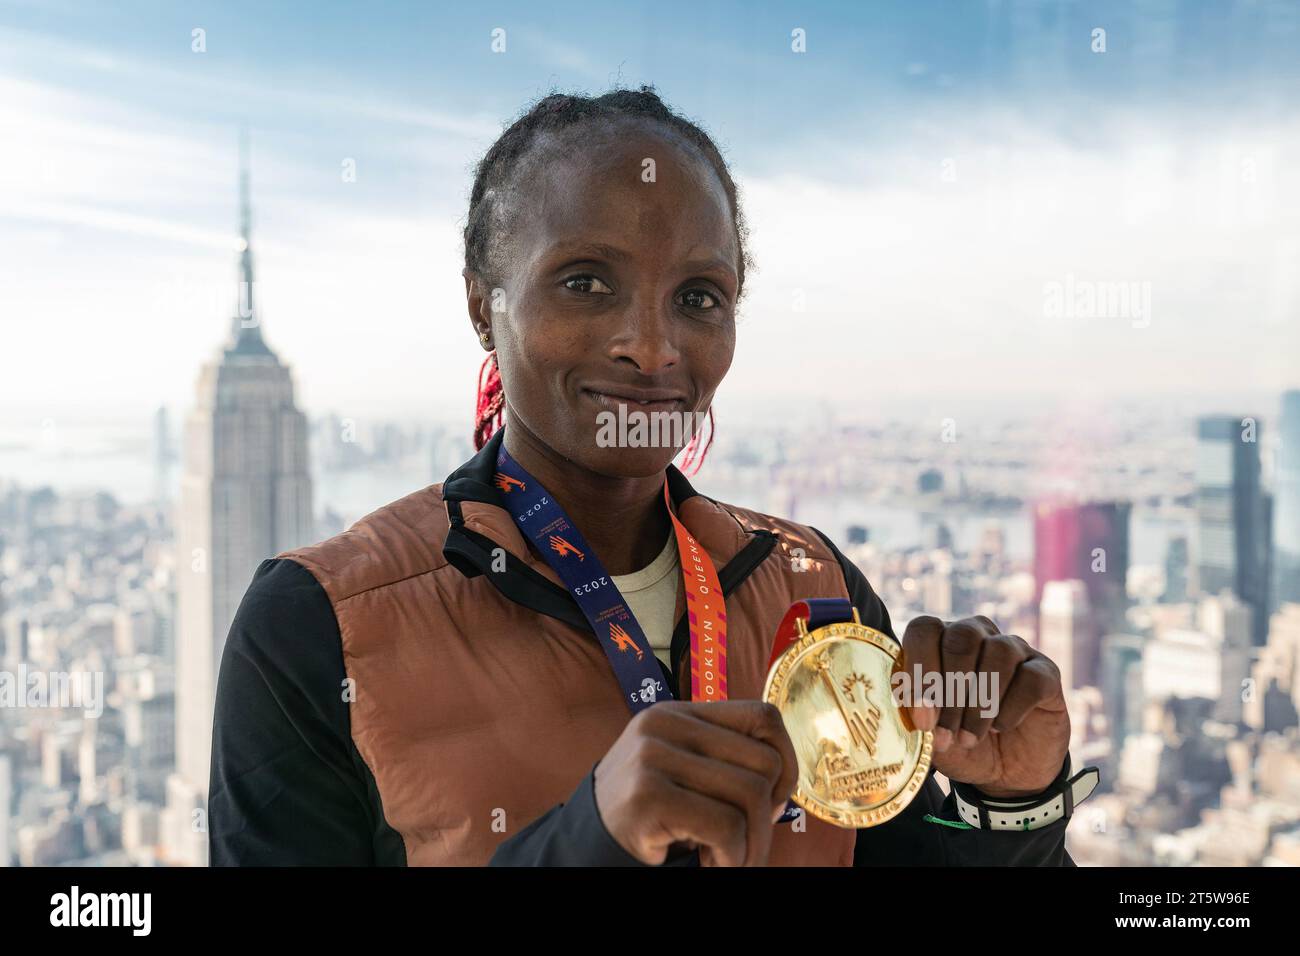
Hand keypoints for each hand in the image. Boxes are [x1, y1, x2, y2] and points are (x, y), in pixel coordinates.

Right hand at [593, 700, 796, 866]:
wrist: (588, 839)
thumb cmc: (651, 809)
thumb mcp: (685, 766)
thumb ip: (725, 757)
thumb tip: (784, 781)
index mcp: (680, 712)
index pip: (763, 717)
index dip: (786, 760)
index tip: (773, 801)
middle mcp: (664, 723)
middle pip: (763, 763)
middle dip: (769, 815)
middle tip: (748, 842)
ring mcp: (653, 756)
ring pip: (750, 796)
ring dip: (752, 844)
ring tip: (728, 857)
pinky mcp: (648, 795)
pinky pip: (725, 826)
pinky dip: (732, 856)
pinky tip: (710, 862)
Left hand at [898, 615, 1068, 797]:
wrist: (1007, 771)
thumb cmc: (960, 744)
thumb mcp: (932, 738)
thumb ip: (920, 721)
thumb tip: (915, 712)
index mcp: (940, 642)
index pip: (925, 629)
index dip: (919, 670)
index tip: (922, 719)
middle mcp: (978, 636)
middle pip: (962, 636)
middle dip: (951, 691)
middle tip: (946, 734)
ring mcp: (1015, 650)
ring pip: (999, 652)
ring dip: (980, 703)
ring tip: (969, 737)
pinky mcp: (1046, 672)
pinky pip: (1031, 677)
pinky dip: (1012, 707)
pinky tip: (1000, 727)